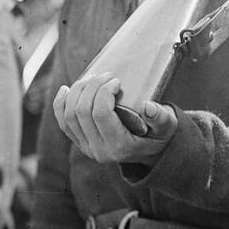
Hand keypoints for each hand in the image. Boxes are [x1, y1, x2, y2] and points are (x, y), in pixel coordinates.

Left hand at [54, 72, 177, 164]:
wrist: (149, 153)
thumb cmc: (159, 135)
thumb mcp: (167, 126)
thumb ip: (161, 117)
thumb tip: (147, 106)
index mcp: (119, 146)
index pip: (100, 114)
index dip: (103, 92)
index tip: (116, 81)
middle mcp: (99, 150)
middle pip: (82, 112)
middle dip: (91, 87)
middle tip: (106, 75)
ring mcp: (86, 147)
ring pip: (68, 116)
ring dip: (77, 91)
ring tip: (92, 78)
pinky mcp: (80, 142)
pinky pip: (63, 122)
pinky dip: (61, 104)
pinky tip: (66, 89)